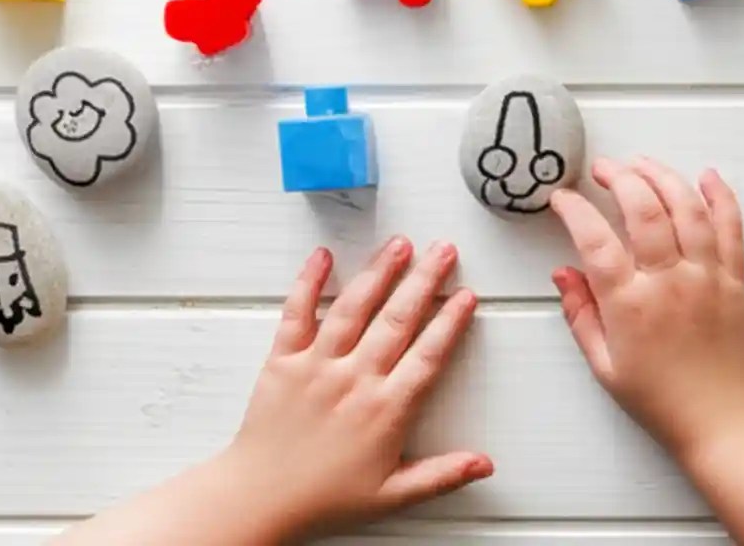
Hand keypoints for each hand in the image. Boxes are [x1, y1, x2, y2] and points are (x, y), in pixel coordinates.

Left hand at [223, 239, 492, 538]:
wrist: (259, 498)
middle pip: (398, 318)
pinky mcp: (283, 360)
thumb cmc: (323, 498)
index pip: (429, 354)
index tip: (466, 296)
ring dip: (380, 271)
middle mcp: (354, 379)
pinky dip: (309, 282)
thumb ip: (442, 475)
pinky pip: (297, 313)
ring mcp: (317, 365)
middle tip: (444, 250)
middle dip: (425, 279)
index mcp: (386, 410)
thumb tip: (484, 465)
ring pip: (354, 307)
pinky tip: (323, 256)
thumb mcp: (393, 495)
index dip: (451, 322)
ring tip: (400, 244)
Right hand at [550, 158, 743, 456]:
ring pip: (687, 207)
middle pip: (644, 209)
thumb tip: (562, 273)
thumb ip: (580, 315)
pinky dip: (719, 196)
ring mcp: (707, 277)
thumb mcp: (604, 365)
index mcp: (630, 305)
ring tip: (641, 163)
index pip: (595, 240)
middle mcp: (669, 282)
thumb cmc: (660, 400)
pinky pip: (730, 227)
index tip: (561, 198)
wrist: (723, 420)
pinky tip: (705, 176)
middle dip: (620, 178)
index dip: (574, 210)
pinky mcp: (735, 280)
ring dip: (662, 176)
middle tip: (603, 169)